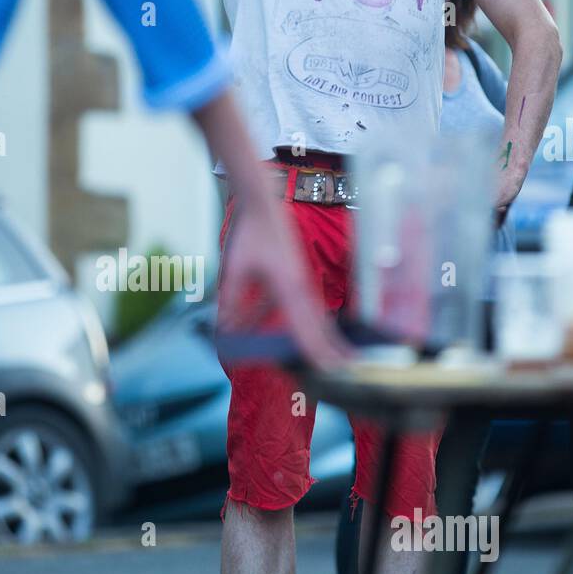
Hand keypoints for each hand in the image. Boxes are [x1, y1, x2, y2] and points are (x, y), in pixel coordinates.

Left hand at [218, 193, 353, 370]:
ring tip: (333, 358)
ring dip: (321, 338)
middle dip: (332, 349)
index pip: (305, 327)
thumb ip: (230, 304)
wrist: (262, 203)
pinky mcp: (296, 276)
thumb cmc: (250, 234)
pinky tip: (285, 332)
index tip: (331, 368)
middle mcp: (301, 286)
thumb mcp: (234, 271)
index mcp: (289, 286)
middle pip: (319, 325)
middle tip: (346, 370)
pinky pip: (301, 306)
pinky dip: (301, 322)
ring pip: (314, 317)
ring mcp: (301, 281)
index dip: (317, 350)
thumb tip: (226, 332)